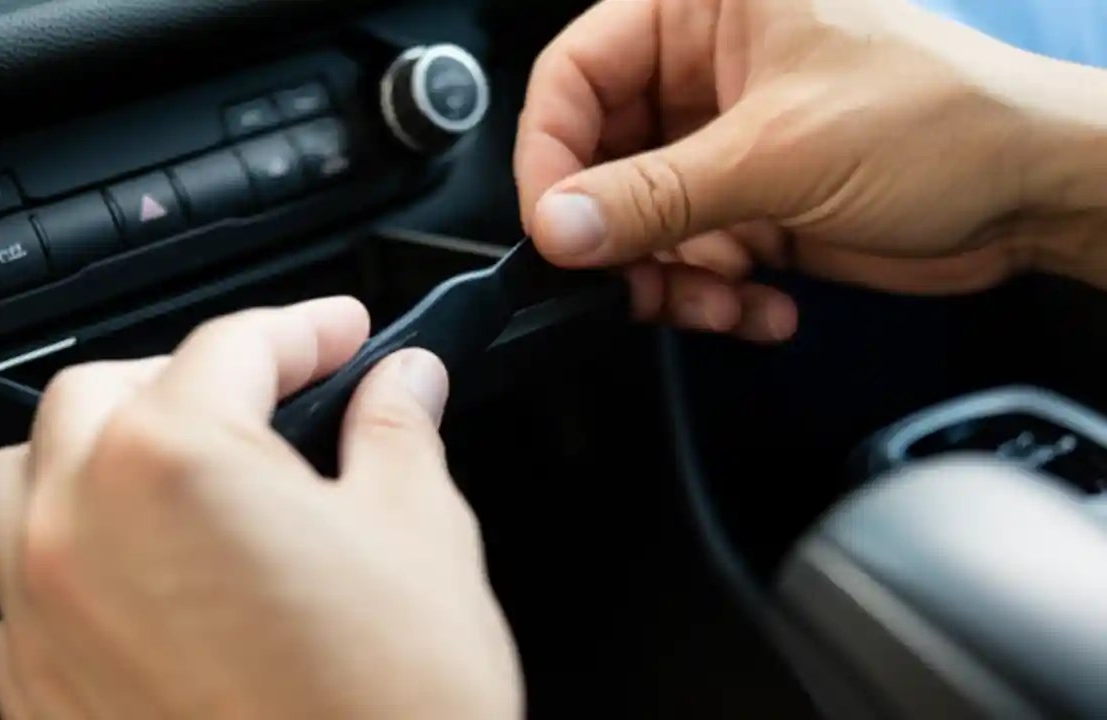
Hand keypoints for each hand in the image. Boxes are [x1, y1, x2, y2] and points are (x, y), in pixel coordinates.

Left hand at [0, 297, 522, 719]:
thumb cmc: (393, 707)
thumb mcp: (420, 532)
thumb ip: (397, 428)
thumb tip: (403, 382)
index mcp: (178, 463)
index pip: (233, 345)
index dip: (304, 328)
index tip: (341, 335)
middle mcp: (82, 529)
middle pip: (107, 391)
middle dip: (195, 376)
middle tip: (276, 398)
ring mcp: (45, 618)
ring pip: (29, 478)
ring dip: (101, 450)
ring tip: (185, 469)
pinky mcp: (39, 694)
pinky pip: (22, 584)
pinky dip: (75, 550)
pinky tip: (149, 570)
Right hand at [515, 0, 1106, 341]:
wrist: (1034, 196)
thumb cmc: (942, 123)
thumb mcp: (779, 153)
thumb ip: (656, 196)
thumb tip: (558, 226)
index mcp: (703, 8)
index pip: (576, 74)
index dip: (552, 156)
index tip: (557, 228)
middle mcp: (704, 70)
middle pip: (600, 158)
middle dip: (618, 236)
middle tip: (634, 282)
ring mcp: (724, 140)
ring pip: (639, 222)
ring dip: (668, 279)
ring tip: (717, 301)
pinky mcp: (747, 202)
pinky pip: (688, 257)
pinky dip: (711, 293)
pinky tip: (762, 305)